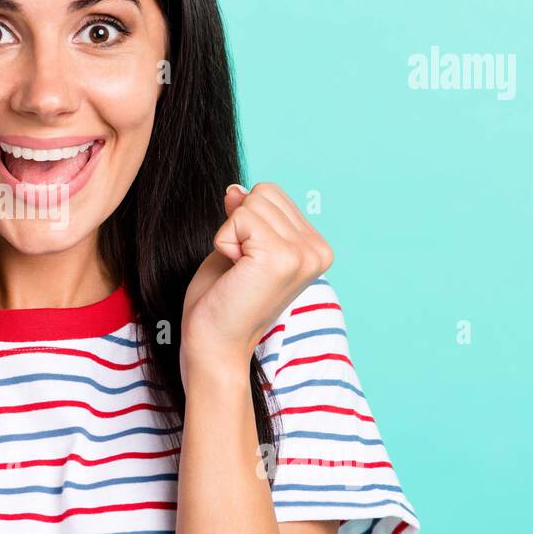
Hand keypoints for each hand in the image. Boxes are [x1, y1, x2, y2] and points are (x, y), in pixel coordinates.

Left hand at [180, 182, 332, 387]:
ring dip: (231, 235)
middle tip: (241, 267)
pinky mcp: (282, 258)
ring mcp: (303, 254)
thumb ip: (246, 216)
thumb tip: (236, 189)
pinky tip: (235, 271)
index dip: (245, 221)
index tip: (247, 261)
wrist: (215, 344)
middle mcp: (318, 251)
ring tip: (239, 271)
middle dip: (238, 224)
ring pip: (251, 202)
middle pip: (264, 193)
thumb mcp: (238, 247)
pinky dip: (224, 241)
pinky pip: (239, 217)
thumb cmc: (223, 301)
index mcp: (315, 248)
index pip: (273, 194)